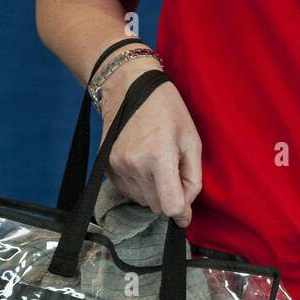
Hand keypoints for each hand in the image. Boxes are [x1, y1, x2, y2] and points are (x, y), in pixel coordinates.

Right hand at [98, 58, 201, 228]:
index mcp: (159, 157)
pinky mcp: (106, 167)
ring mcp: (117, 167)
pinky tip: (144, 164)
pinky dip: (139, 186)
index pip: (170, 206)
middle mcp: (134, 165)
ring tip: (158, 164)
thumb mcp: (191, 139)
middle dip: (169, 198)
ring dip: (154, 192)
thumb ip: (193, 177)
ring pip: (142, 201)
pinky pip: (128, 192)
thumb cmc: (166, 108)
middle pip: (156, 207)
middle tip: (174, 174)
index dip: (182, 212)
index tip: (186, 210)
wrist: (128, 86)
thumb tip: (185, 210)